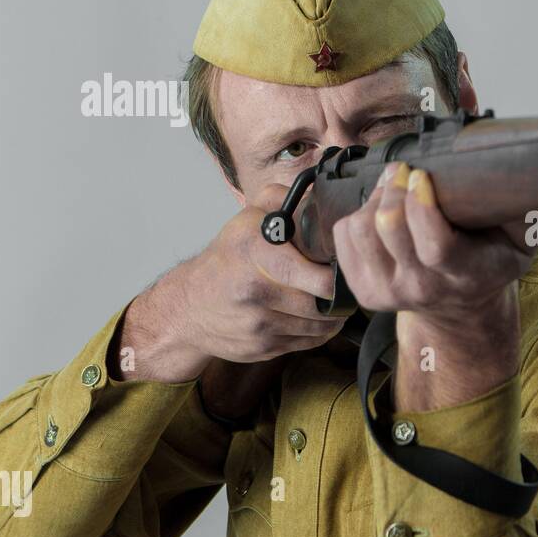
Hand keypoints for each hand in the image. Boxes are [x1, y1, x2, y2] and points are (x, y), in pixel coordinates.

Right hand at [116, 184, 347, 383]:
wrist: (188, 305)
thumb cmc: (226, 261)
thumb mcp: (245, 220)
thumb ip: (279, 198)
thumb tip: (314, 188)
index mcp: (257, 254)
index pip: (320, 278)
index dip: (339, 276)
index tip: (345, 268)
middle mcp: (256, 291)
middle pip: (323, 306)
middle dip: (341, 298)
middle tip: (349, 287)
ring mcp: (258, 324)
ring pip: (319, 328)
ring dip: (334, 317)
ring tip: (336, 302)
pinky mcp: (261, 348)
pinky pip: (307, 343)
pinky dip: (319, 333)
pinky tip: (318, 319)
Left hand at [332, 162, 535, 411]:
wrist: (464, 309)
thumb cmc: (490, 262)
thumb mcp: (519, 234)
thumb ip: (515, 192)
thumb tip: (487, 114)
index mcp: (465, 276)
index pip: (434, 246)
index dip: (421, 205)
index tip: (421, 175)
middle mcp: (424, 289)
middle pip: (389, 230)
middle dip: (394, 188)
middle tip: (405, 171)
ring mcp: (390, 293)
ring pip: (361, 231)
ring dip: (374, 200)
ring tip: (393, 190)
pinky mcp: (365, 291)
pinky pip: (344, 238)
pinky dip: (357, 216)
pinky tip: (379, 212)